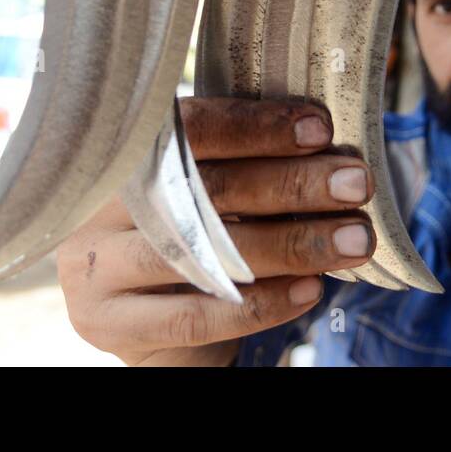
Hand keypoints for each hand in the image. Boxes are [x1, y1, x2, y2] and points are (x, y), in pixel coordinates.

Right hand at [57, 97, 375, 365]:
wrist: (153, 323)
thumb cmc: (195, 235)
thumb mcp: (210, 191)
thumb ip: (248, 165)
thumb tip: (331, 148)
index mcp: (124, 154)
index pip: (189, 128)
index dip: (257, 128)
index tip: (321, 130)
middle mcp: (99, 205)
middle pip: (204, 188)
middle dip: (292, 184)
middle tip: (355, 184)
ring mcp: (95, 267)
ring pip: (203, 253)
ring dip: (290, 244)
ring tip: (352, 240)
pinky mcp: (108, 324)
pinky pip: (195, 316)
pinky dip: (261, 303)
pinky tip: (311, 289)